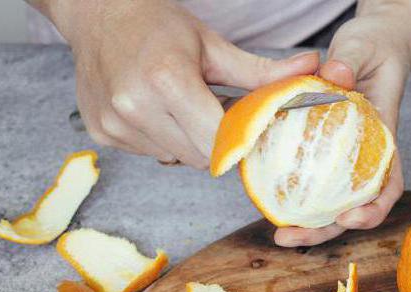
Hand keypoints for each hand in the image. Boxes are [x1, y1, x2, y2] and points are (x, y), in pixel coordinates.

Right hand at [41, 0, 318, 167]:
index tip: (249, 130)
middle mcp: (134, 106)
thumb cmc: (160, 25)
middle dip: (217, 142)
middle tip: (216, 111)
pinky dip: (163, 139)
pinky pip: (151, 153)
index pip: (218, 140)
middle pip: (200, 156)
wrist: (99, 13)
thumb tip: (311, 70)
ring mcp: (114, 123)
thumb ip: (262, 71)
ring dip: (189, 141)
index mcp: (166, 79)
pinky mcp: (100, 133)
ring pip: (176, 158)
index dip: (239, 140)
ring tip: (183, 105)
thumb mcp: (214, 45)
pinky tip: (157, 110)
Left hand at [275, 0, 410, 245]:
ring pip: (331, 202)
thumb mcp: (364, 48)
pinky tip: (272, 204)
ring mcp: (344, 156)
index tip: (351, 217)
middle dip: (326, 230)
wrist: (374, 44)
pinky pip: (312, 180)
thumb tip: (336, 75)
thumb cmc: (376, 47)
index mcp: (383, 138)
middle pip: (353, 207)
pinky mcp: (323, 150)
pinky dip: (296, 198)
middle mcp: (365, 155)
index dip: (374, 209)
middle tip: (288, 237)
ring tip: (279, 235)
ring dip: (308, 224)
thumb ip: (351, 62)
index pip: (389, 184)